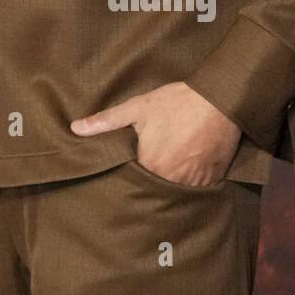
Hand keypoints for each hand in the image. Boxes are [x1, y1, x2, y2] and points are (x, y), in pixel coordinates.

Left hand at [70, 81, 241, 186]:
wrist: (219, 100)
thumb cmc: (176, 103)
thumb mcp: (137, 107)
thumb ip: (106, 121)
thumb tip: (75, 128)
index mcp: (151, 166)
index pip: (132, 185)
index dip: (126, 183)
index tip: (118, 183)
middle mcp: (173, 180)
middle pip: (154, 193)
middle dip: (146, 190)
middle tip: (139, 185)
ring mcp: (195, 182)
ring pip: (175, 194)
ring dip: (167, 189)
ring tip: (160, 182)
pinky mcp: (213, 179)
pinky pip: (196, 191)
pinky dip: (188, 186)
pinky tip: (181, 177)